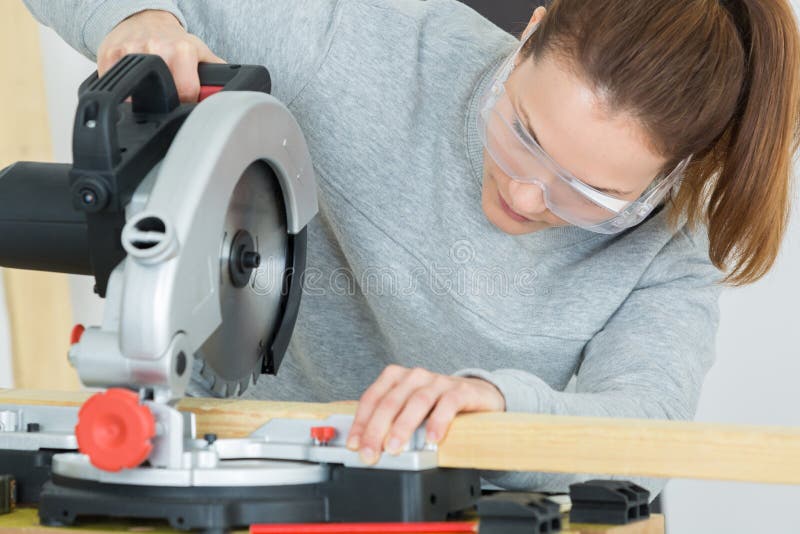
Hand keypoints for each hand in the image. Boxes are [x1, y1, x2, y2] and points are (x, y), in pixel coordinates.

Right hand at [97, 9, 224, 101]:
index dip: (187, 104)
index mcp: (181, 50)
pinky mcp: (108, 55)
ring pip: (135, 96)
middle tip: (166, 96)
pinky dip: (122, 92)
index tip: (185, 104)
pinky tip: (131, 83)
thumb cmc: (173, 39)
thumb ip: (215, 74)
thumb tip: (229, 95)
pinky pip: (114, 86)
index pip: (186, 94)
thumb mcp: (200, 52)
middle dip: (165, 103)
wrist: (144, 18)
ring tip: (149, 87)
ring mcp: (130, 51)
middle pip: (161, 97)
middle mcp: (155, 49)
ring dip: (142, 98)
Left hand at [345, 365, 505, 464]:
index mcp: (397, 378)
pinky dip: (438, 421)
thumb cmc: (436, 405)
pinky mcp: (461, 390)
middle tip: (371, 453)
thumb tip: (365, 445)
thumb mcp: (409, 410)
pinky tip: (433, 438)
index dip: (361, 422)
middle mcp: (416, 376)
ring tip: (395, 448)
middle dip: (377, 429)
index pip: (373, 398)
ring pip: (417, 401)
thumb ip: (389, 422)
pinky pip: (448, 404)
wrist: (477, 395)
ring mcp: (439, 382)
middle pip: (391, 401)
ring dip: (403, 427)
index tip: (355, 444)